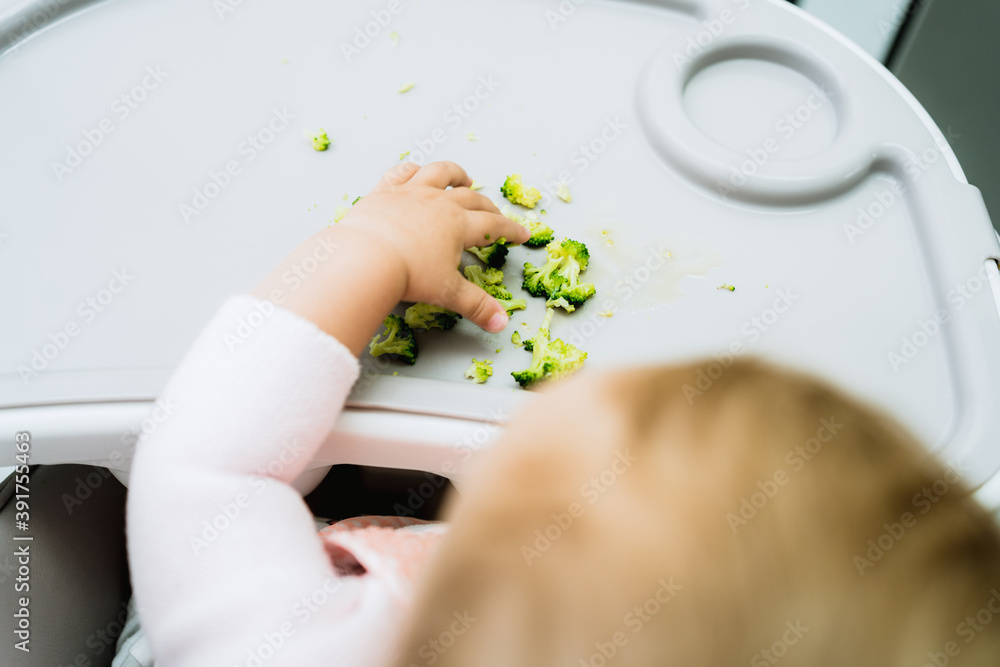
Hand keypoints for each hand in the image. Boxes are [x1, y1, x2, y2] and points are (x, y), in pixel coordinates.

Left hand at [251, 161, 529, 355]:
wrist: (366, 258)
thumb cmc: (409, 275)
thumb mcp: (448, 293)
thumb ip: (476, 306)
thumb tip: (501, 324)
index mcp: (458, 224)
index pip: (493, 225)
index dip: (510, 230)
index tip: (522, 234)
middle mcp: (438, 202)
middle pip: (471, 199)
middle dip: (487, 207)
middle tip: (494, 215)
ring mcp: (411, 192)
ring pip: (439, 173)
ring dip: (455, 174)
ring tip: (463, 179)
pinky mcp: (384, 191)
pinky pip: (402, 172)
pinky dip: (412, 170)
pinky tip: (416, 173)